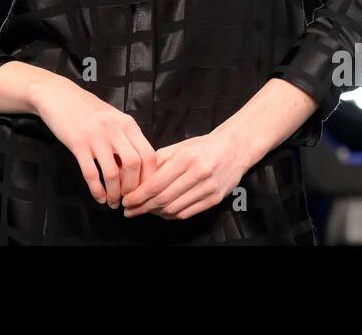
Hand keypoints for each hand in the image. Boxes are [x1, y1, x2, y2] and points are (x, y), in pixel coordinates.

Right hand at [30, 77, 158, 207]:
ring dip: (114, 193)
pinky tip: (99, 197)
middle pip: (133, 165)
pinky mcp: (77, 143)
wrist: (59, 96)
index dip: (149, 177)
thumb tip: (139, 168)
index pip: (148, 154)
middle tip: (128, 199)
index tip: (144, 190)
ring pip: (112, 172)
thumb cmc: (88, 109)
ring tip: (113, 202)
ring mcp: (96, 136)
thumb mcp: (114, 118)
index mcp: (127, 124)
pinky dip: (97, 190)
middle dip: (132, 188)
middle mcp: (115, 129)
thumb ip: (126, 138)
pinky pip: (90, 173)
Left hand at [121, 131, 247, 220]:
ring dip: (155, 213)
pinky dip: (171, 215)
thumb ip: (158, 161)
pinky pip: (187, 213)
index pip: (156, 184)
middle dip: (143, 207)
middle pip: (164, 199)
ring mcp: (208, 188)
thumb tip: (136, 179)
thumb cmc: (203, 147)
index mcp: (186, 158)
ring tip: (143, 211)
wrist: (234, 148)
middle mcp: (198, 174)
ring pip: (175, 209)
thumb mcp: (179, 147)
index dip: (138, 196)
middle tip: (129, 210)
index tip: (127, 200)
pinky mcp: (215, 199)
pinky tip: (161, 212)